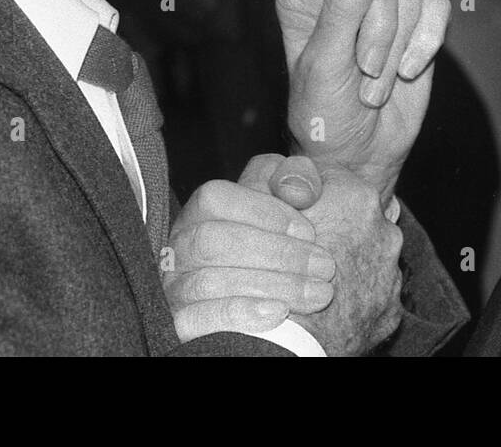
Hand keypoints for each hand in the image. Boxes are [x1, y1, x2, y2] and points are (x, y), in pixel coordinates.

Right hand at [162, 155, 335, 342]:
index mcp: (203, 209)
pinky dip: (240, 315)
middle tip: (324, 267)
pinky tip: (279, 313)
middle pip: (212, 241)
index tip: (309, 231)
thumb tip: (295, 187)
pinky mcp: (181, 323)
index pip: (216, 198)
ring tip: (316, 295)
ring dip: (269, 286)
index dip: (262, 211)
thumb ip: (299, 178)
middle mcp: (182, 245)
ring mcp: (176, 285)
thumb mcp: (298, 198)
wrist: (288, 303)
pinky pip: (197, 319)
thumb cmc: (290, 241)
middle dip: (275, 254)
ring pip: (207, 282)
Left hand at [275, 0, 450, 202]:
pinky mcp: (417, 23)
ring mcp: (381, 5)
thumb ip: (337, 14)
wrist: (363, 155)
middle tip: (357, 76)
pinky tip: (407, 72)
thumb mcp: (321, 70)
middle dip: (371, 30)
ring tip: (373, 82)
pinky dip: (425, 47)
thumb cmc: (324, 117)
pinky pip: (436, 11)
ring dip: (394, 48)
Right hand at [280, 161, 404, 355]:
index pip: (334, 181)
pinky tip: (327, 305)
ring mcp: (390, 272)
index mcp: (356, 195)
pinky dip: (354, 299)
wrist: (290, 336)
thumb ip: (280, 179)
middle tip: (306, 248)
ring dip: (347, 265)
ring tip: (314, 280)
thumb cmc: (272, 266)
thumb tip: (293, 178)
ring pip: (367, 258)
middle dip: (336, 230)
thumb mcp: (263, 204)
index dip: (310, 196)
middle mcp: (384, 229)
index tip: (295, 214)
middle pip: (357, 219)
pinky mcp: (389, 310)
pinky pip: (371, 296)